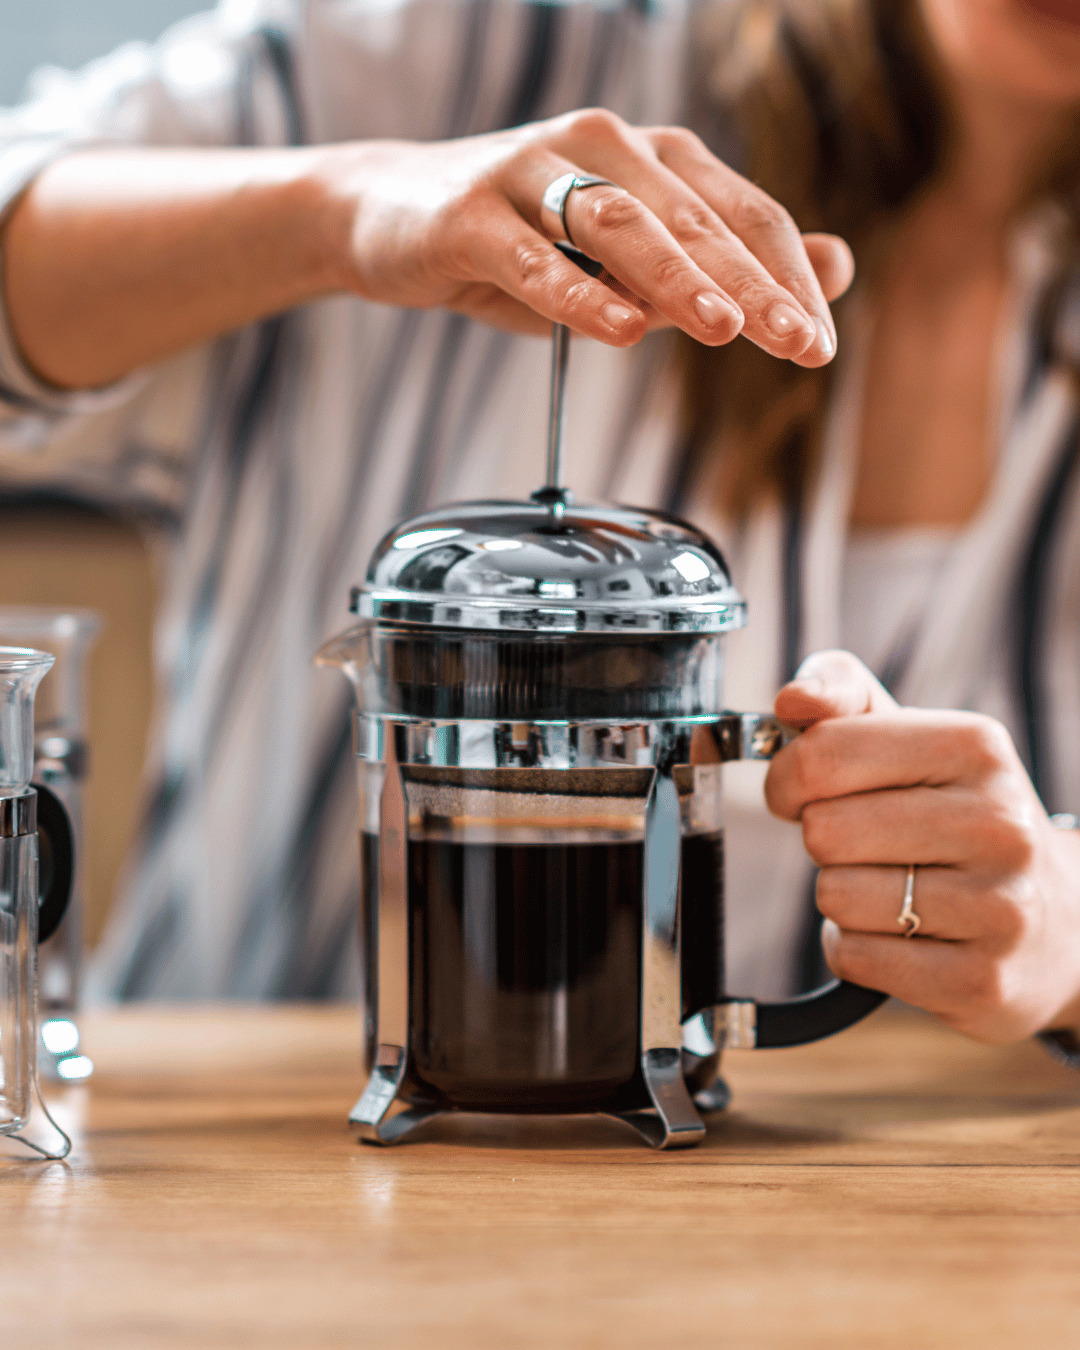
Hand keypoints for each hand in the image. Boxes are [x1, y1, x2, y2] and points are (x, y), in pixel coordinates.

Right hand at [328, 108, 853, 363]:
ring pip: (620, 224)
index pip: (743, 213)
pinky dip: (578, 293)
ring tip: (722, 329)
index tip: (820, 344)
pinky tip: (620, 329)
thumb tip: (832, 267)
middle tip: (798, 346)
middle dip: (752, 286)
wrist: (394, 214)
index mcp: (653, 156)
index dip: (788, 277)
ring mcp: (533, 171)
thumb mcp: (629, 260)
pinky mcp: (472, 212)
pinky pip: (533, 257)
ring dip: (676, 278)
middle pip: (693, 219)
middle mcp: (603, 146)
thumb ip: (721, 265)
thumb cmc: (521, 242)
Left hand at [764, 650, 1079, 1042]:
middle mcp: (999, 823)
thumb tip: (793, 699)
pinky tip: (901, 935)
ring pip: (836, 898)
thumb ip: (841, 695)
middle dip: (823, 842)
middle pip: (824, 831)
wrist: (1056, 922)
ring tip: (893, 891)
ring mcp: (1000, 906)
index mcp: (975, 747)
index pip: (824, 755)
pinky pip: (856, 958)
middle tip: (866, 846)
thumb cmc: (953, 816)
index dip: (788, 779)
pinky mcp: (985, 980)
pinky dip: (856, 949)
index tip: (804, 791)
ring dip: (841, 899)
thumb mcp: (908, 737)